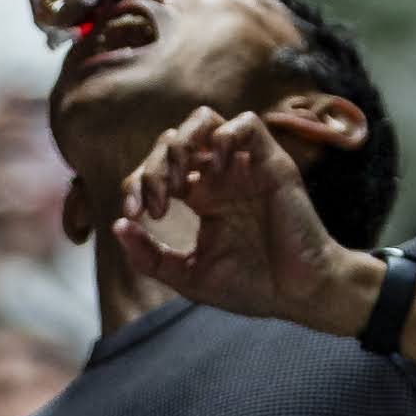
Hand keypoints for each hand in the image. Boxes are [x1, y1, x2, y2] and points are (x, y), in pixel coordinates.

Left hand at [113, 107, 369, 328]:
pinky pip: (246, 124)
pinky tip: (217, 169)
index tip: (135, 217)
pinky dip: (225, 137)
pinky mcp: (272, 163)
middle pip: (172, 141)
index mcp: (199, 198)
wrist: (298, 295)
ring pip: (203, 121)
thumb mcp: (189, 276)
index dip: (136, 185)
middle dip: (153, 168)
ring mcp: (244, 166)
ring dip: (182, 143)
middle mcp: (218, 176)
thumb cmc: (251, 286)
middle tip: (155, 206)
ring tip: (179, 181)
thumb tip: (117, 226)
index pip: (155, 169)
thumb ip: (150, 257)